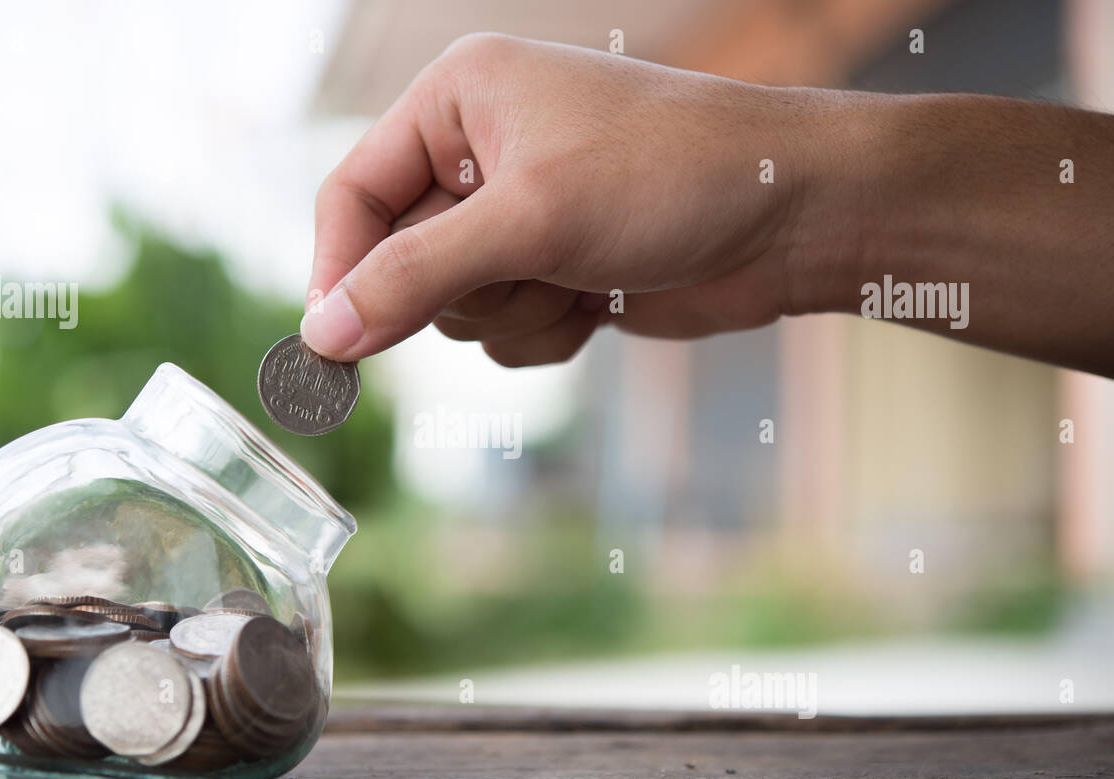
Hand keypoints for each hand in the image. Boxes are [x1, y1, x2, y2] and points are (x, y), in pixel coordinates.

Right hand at [303, 33, 822, 365]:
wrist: (792, 215)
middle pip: (399, 262)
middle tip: (526, 270)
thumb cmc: (669, 176)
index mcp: (456, 100)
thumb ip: (412, 277)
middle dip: (465, 288)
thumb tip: (322, 333)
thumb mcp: (527, 220)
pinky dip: (546, 332)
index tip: (332, 342)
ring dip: (514, 313)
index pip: (353, 194)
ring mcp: (518, 218)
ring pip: (454, 310)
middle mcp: (478, 153)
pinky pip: (504, 334)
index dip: (339, 270)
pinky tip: (599, 298)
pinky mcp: (554, 270)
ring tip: (581, 274)